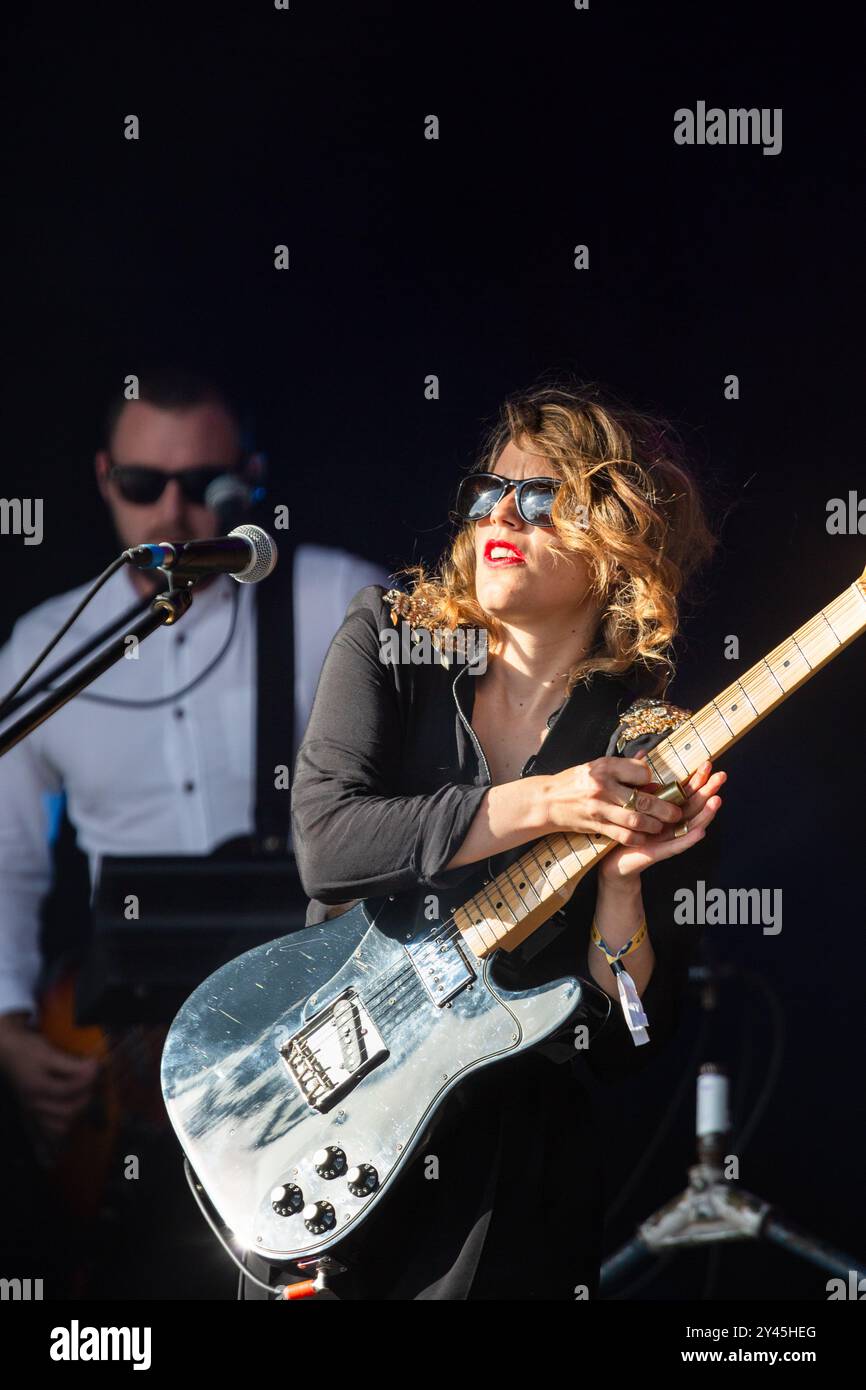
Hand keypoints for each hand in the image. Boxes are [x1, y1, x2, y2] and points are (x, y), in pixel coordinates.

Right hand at [0, 1013, 99, 1143]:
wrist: (7, 1051)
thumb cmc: (27, 1049)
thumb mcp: (47, 1052)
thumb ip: (70, 1064)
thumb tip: (93, 1067)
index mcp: (38, 1087)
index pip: (70, 1089)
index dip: (88, 1078)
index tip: (97, 1066)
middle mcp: (34, 1104)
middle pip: (68, 1110)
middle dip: (85, 1096)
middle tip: (93, 1081)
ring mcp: (33, 1111)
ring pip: (61, 1125)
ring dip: (77, 1112)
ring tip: (84, 1095)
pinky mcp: (33, 1113)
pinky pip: (51, 1130)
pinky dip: (64, 1125)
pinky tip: (72, 1112)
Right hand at [543, 754, 687, 846]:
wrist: (548, 801)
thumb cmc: (575, 781)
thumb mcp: (596, 765)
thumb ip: (622, 767)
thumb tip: (647, 768)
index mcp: (605, 767)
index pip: (641, 772)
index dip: (651, 779)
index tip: (653, 783)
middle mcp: (603, 786)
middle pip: (642, 799)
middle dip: (664, 808)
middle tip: (676, 812)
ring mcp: (599, 808)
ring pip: (635, 819)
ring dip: (653, 825)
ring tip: (662, 826)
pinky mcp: (596, 825)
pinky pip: (622, 834)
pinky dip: (637, 837)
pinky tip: (645, 837)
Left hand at [598, 755, 724, 882]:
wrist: (612, 858)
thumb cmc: (623, 827)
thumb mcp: (632, 801)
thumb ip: (641, 781)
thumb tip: (642, 754)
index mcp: (667, 810)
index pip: (687, 792)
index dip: (698, 779)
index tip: (707, 764)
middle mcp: (672, 823)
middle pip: (695, 805)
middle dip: (709, 791)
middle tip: (721, 775)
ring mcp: (669, 838)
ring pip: (692, 825)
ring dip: (706, 813)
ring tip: (717, 800)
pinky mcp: (661, 852)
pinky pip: (678, 845)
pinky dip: (690, 838)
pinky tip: (701, 831)